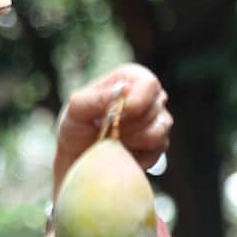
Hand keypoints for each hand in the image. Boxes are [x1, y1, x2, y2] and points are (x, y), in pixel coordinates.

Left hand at [55, 63, 170, 193]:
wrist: (79, 157)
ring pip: (156, 132)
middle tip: (103, 129)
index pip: (149, 84)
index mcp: (130, 79)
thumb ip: (95, 98)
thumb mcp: (76, 111)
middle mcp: (150, 96)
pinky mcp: (160, 143)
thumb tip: (122, 89)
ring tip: (109, 139)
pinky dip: (133, 153)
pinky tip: (119, 149)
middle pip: (153, 110)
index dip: (136, 101)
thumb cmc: (77, 128)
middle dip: (124, 124)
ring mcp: (159, 119)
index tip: (116, 114)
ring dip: (128, 140)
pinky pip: (155, 150)